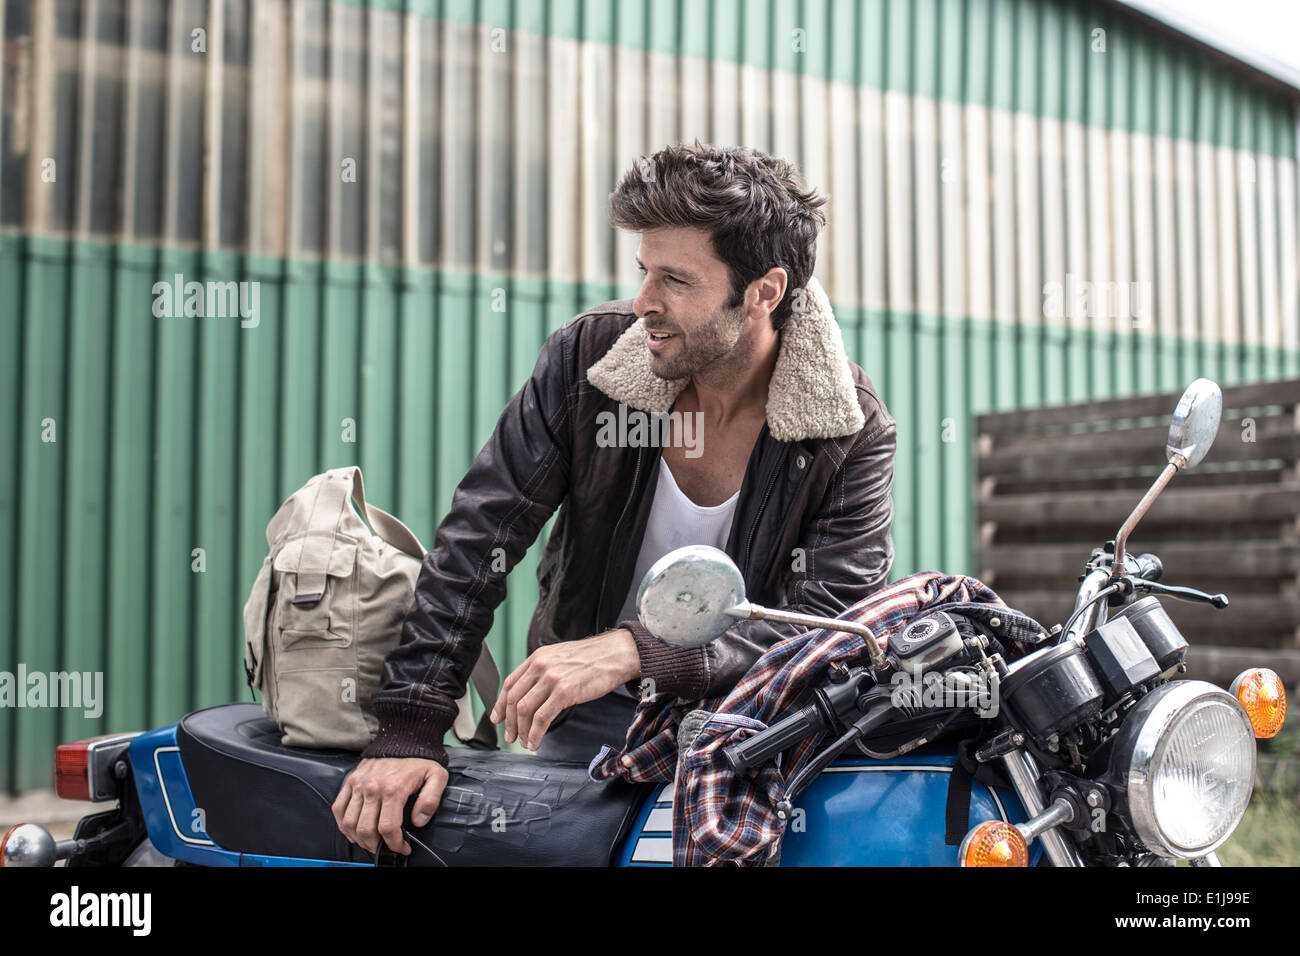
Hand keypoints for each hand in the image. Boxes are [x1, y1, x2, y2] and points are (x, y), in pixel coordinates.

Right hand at [331, 756, 447, 855]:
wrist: (401, 739)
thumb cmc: (419, 761)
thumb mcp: (436, 777)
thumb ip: (431, 800)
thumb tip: (418, 821)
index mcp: (393, 789)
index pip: (387, 828)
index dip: (395, 844)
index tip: (402, 848)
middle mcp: (372, 788)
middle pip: (365, 830)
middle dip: (375, 846)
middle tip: (385, 848)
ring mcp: (358, 785)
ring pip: (349, 823)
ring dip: (358, 839)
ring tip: (370, 842)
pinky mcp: (350, 782)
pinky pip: (338, 809)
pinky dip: (343, 825)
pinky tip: (354, 831)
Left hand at [490, 629, 639, 750]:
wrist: (615, 654)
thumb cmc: (592, 658)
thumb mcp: (560, 657)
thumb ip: (543, 671)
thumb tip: (531, 692)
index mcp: (537, 658)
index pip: (509, 683)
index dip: (499, 704)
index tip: (497, 719)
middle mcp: (540, 667)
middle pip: (513, 699)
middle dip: (509, 723)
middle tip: (511, 736)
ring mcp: (552, 679)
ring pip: (524, 710)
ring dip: (522, 731)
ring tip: (525, 742)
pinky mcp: (564, 692)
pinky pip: (542, 718)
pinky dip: (535, 734)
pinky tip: (536, 742)